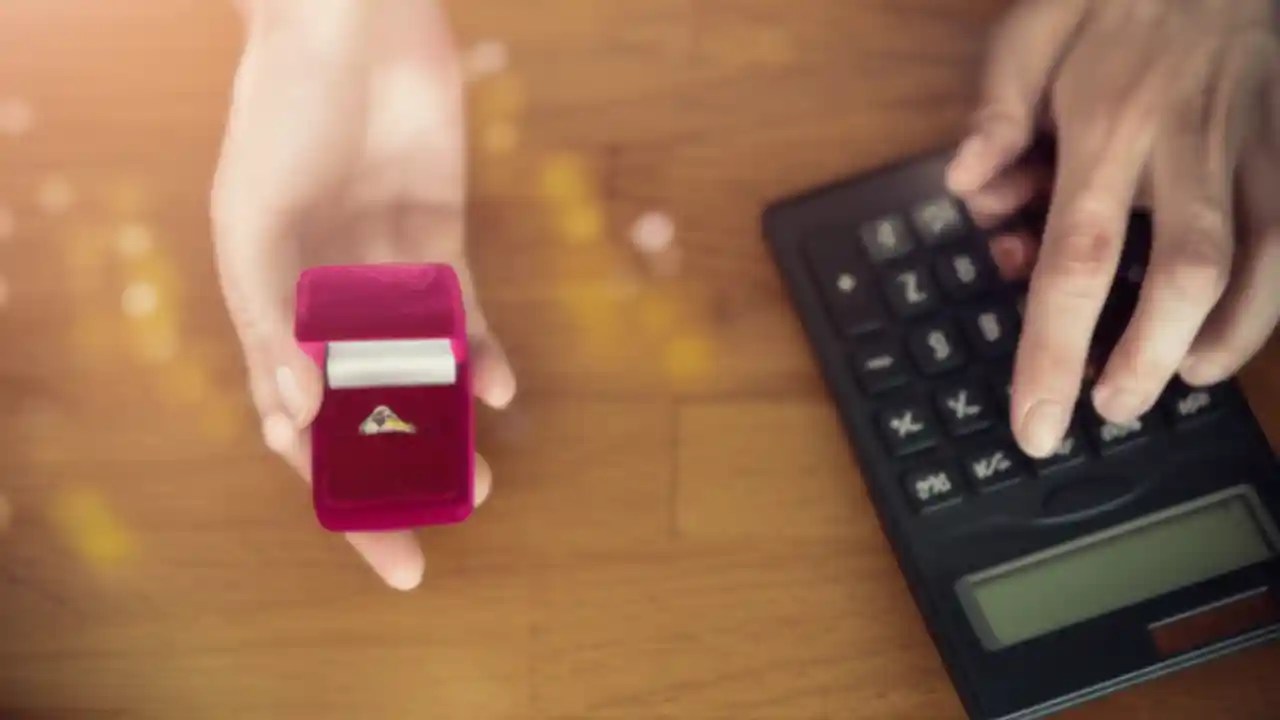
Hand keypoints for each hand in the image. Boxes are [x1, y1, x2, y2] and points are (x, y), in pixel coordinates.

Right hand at [211, 0, 514, 588]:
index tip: (392, 558)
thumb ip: (273, 317)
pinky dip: (479, 355)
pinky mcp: (438, 243)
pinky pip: (461, 315)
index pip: (302, 431)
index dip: (341, 499)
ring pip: (420, 377)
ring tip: (482, 479)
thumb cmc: (283, 114)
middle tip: (449, 522)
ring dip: (447, 428)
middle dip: (401, 477)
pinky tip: (498, 388)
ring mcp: (385, 276)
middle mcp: (326, 305)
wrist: (350, 27)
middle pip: (366, 416)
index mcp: (269, 313)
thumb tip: (300, 416)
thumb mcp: (256, 220)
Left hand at [947, 0, 1279, 456]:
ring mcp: (1250, 146)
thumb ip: (998, 110)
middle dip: (1148, 359)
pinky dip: (1274, 297)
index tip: (1038, 423)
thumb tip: (966, 186)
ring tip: (1175, 384)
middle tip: (1111, 409)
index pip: (1076, 260)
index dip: (1054, 352)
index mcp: (1106, 127)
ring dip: (1226, 339)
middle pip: (1186, 273)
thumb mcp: (1033, 28)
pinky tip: (1236, 337)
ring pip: (1262, 259)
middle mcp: (1185, 146)